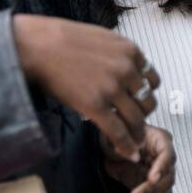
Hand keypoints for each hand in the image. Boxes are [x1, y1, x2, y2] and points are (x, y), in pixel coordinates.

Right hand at [13, 14, 159, 160]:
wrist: (38, 46)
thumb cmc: (63, 39)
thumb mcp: (102, 38)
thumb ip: (118, 54)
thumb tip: (123, 68)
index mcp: (130, 52)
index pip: (153, 81)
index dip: (148, 95)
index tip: (141, 103)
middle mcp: (126, 70)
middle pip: (148, 102)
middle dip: (144, 115)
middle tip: (137, 124)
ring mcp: (112, 89)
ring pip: (137, 119)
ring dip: (138, 134)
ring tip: (136, 143)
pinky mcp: (95, 106)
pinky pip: (118, 131)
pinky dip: (126, 146)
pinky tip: (129, 154)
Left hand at [99, 125, 174, 192]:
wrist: (110, 151)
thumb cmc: (117, 138)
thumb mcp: (116, 136)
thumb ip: (124, 144)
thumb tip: (131, 155)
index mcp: (161, 142)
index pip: (167, 155)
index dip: (161, 168)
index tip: (151, 178)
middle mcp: (165, 160)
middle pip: (167, 178)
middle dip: (151, 191)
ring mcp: (161, 177)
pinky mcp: (155, 192)